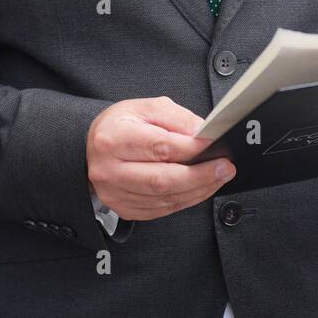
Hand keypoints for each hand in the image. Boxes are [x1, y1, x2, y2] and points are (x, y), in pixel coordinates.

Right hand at [86, 96, 235, 220]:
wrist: (93, 146)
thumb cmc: (120, 125)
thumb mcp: (146, 108)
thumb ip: (177, 118)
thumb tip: (203, 134)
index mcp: (113, 138)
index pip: (159, 146)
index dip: (191, 148)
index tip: (214, 145)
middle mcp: (110, 169)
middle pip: (162, 179)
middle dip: (200, 175)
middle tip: (224, 167)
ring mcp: (115, 193)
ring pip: (164, 198)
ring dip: (198, 189)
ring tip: (218, 177)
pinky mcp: (124, 208)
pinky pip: (162, 209)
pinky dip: (186, 200)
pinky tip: (200, 188)